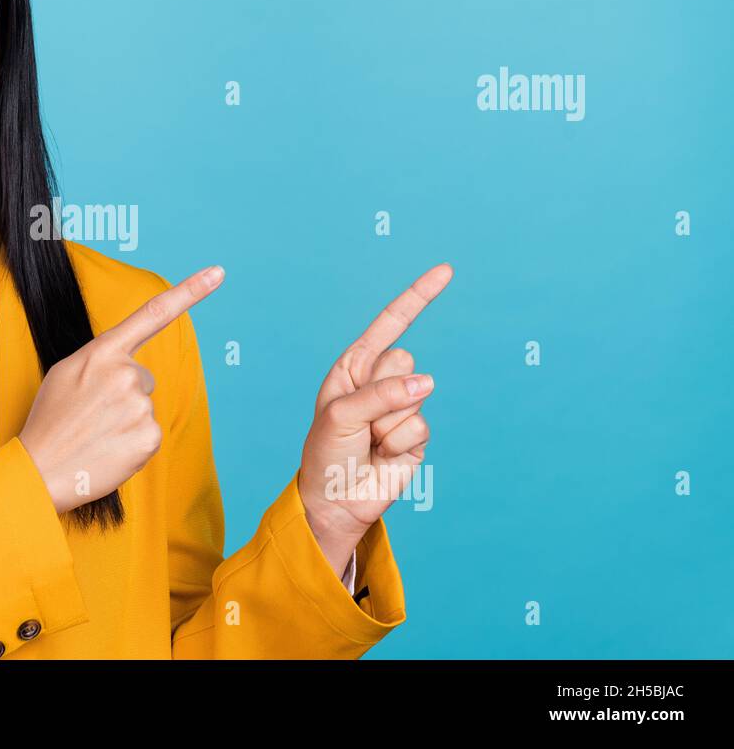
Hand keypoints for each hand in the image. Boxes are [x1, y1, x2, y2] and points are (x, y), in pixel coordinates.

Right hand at [19, 265, 224, 513]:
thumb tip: (128, 365)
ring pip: (145, 408)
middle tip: (92, 416)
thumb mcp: (66, 374)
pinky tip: (109, 450)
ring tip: (95, 435)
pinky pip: (150, 435)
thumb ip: (101, 360)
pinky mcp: (150, 436)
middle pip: (143, 379)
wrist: (39, 470)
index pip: (151, 314)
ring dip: (126, 422)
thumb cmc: (50, 422)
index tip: (218, 273)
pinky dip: (133, 445)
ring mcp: (139, 404)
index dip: (190, 291)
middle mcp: (126, 372)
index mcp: (102, 352)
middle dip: (124, 396)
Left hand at [297, 263, 453, 564]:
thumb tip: (428, 382)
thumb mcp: (340, 416)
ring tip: (367, 441)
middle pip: (404, 361)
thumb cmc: (326, 453)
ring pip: (415, 397)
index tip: (446, 271)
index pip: (391, 323)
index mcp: (355, 366)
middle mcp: (380, 381)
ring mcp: (401, 407)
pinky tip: (382, 455)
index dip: (418, 296)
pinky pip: (420, 427)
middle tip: (359, 421)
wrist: (335, 500)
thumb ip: (381, 394)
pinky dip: (398, 443)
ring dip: (386, 424)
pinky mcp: (417, 435)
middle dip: (380, 392)